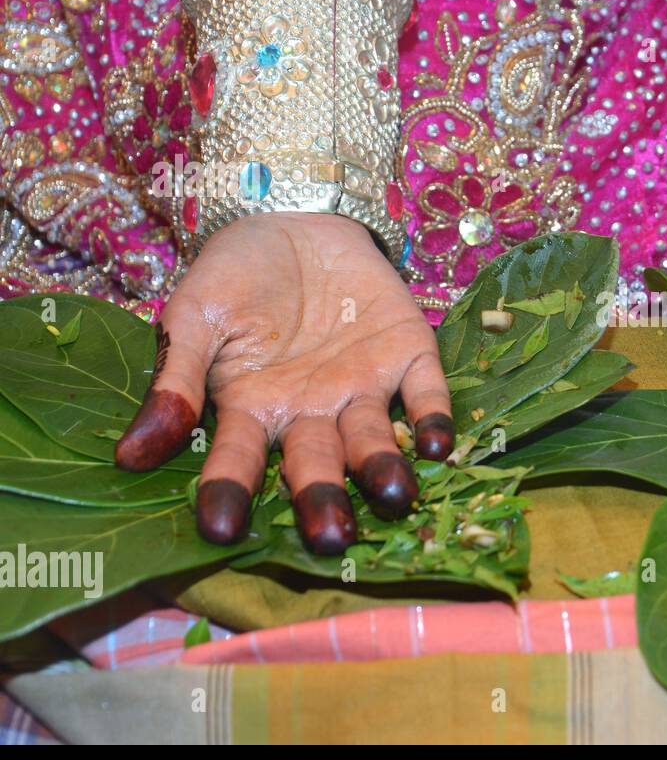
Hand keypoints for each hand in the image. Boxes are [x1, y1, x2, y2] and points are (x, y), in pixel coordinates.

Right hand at [114, 213, 453, 553]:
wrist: (296, 221)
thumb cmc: (237, 276)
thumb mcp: (194, 317)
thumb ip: (178, 379)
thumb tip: (132, 454)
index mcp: (255, 410)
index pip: (240, 461)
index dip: (231, 492)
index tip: (221, 530)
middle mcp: (312, 413)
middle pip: (318, 465)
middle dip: (325, 500)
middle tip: (333, 538)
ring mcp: (363, 389)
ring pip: (374, 440)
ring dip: (386, 469)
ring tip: (397, 495)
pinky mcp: (409, 356)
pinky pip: (425, 395)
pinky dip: (434, 418)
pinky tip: (441, 443)